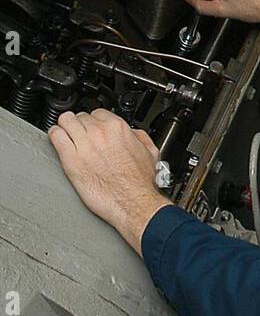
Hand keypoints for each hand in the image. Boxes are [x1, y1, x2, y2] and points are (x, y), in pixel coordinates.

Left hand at [49, 111, 169, 253]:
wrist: (133, 202)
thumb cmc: (140, 183)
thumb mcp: (149, 153)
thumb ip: (139, 137)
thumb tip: (133, 134)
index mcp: (118, 129)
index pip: (97, 113)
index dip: (94, 121)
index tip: (92, 128)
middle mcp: (100, 133)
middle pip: (80, 117)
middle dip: (80, 125)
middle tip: (79, 134)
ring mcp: (84, 146)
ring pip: (66, 121)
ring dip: (64, 126)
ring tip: (65, 133)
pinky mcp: (71, 161)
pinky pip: (56, 137)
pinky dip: (54, 135)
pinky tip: (57, 138)